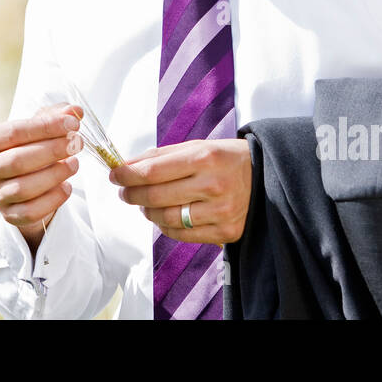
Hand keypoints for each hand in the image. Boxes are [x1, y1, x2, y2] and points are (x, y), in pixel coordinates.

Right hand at [0, 104, 84, 245]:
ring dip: (54, 175)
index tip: (73, 124)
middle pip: (17, 161)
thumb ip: (58, 116)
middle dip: (51, 151)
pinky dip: (52, 200)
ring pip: (23, 188)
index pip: (14, 132)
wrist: (29, 181)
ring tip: (75, 164)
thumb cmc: (33, 146)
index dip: (45, 127)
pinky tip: (67, 187)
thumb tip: (75, 110)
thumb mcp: (43, 127)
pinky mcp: (9, 215)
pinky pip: (30, 212)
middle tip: (77, 144)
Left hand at [109, 138, 251, 244]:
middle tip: (124, 192)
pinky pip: (183, 235)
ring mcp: (220, 211)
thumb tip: (126, 166)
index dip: (127, 175)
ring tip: (145, 205)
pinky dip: (166, 227)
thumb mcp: (197, 147)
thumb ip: (161, 157)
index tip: (115, 175)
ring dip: (147, 212)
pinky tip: (163, 217)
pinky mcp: (226, 232)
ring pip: (166, 219)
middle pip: (156, 196)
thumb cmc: (225, 159)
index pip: (152, 171)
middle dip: (132, 195)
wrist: (267, 176)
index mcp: (204, 157)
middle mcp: (213, 185)